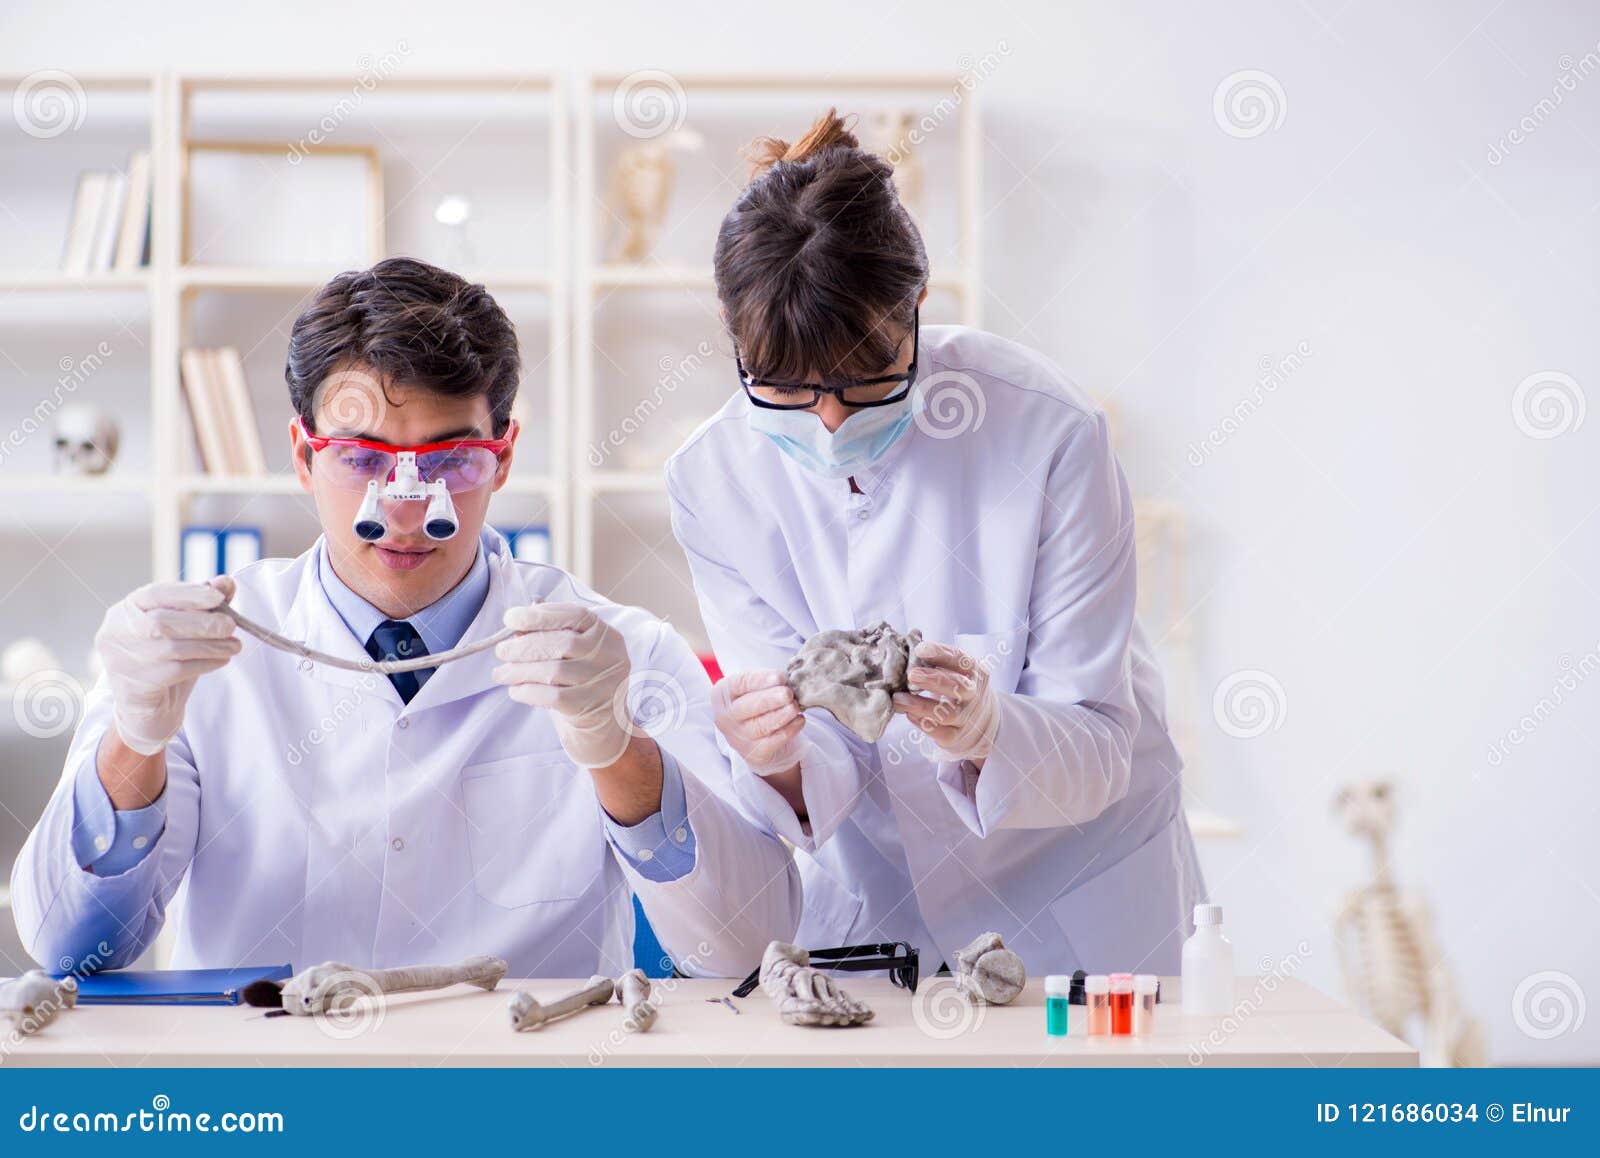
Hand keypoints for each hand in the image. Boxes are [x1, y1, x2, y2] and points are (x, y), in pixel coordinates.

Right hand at [95, 577, 240, 755]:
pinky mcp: (134, 688)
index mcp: (124, 612)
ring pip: (172, 648)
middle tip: (231, 625)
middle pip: (161, 622)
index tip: (219, 596)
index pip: (154, 594)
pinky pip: (176, 671)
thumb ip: (202, 605)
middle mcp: (115, 634)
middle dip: (202, 622)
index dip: (189, 593)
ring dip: (210, 645)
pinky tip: (221, 660)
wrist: (147, 710)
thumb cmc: (165, 660)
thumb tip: (226, 582)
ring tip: (234, 645)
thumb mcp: (182, 629)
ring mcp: (121, 662)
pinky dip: (205, 663)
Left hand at [493, 603, 631, 768]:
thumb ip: (550, 636)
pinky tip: (516, 691)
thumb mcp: (573, 655)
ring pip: (554, 671)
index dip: (540, 615)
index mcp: (606, 635)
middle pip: (562, 643)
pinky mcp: (591, 707)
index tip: (511, 618)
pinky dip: (527, 691)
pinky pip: (552, 696)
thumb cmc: (581, 683)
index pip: (575, 615)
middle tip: (501, 651)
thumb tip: (516, 630)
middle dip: (524, 646)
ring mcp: (603, 683)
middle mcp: (610, 656)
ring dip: (519, 671)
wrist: (602, 727)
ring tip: (501, 674)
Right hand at [712, 670, 805, 776]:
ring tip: (795, 706)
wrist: (752, 735)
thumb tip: (786, 680)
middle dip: (770, 699)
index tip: (780, 677)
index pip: (738, 684)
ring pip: (762, 726)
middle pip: (748, 707)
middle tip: (788, 693)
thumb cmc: (754, 701)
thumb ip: (766, 681)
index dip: (759, 680)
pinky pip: (774, 741)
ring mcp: (738, 737)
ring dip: (782, 715)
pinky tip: (799, 720)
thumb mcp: (753, 686)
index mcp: (722, 694)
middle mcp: (726, 717)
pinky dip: (790, 729)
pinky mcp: (755, 752)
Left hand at [892, 640, 1000, 762]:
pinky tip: (909, 714)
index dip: (942, 654)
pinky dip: (923, 723)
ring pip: (946, 713)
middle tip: (911, 675)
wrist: (981, 723)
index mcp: (976, 673)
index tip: (920, 649)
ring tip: (898, 698)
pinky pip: (940, 732)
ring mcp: (967, 718)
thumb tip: (906, 649)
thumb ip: (936, 661)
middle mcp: (975, 695)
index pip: (962, 660)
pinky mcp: (956, 737)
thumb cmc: (959, 689)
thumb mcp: (957, 672)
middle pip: (958, 687)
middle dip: (934, 680)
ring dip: (921, 705)